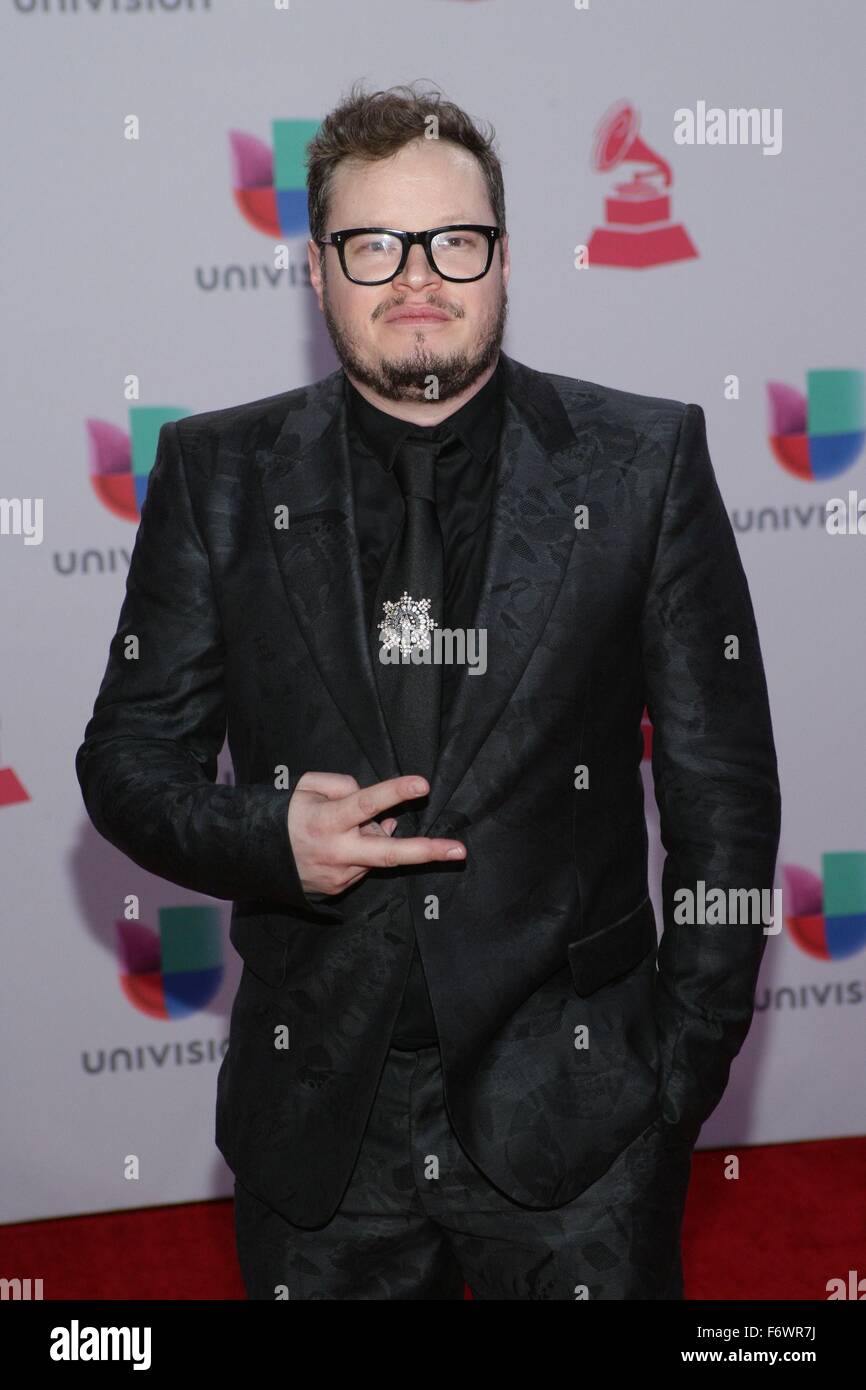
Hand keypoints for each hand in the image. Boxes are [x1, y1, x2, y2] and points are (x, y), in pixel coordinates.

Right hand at [287, 772, 466, 898]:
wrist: (251, 856)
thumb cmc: (284, 814)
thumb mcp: (307, 787)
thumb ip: (344, 788)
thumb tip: (379, 811)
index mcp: (326, 820)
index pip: (367, 803)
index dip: (396, 793)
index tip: (423, 785)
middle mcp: (336, 851)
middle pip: (389, 853)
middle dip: (428, 852)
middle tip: (459, 851)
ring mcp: (339, 875)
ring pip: (376, 854)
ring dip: (375, 838)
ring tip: (351, 828)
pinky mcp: (338, 889)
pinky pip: (363, 865)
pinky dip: (362, 851)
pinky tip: (343, 844)